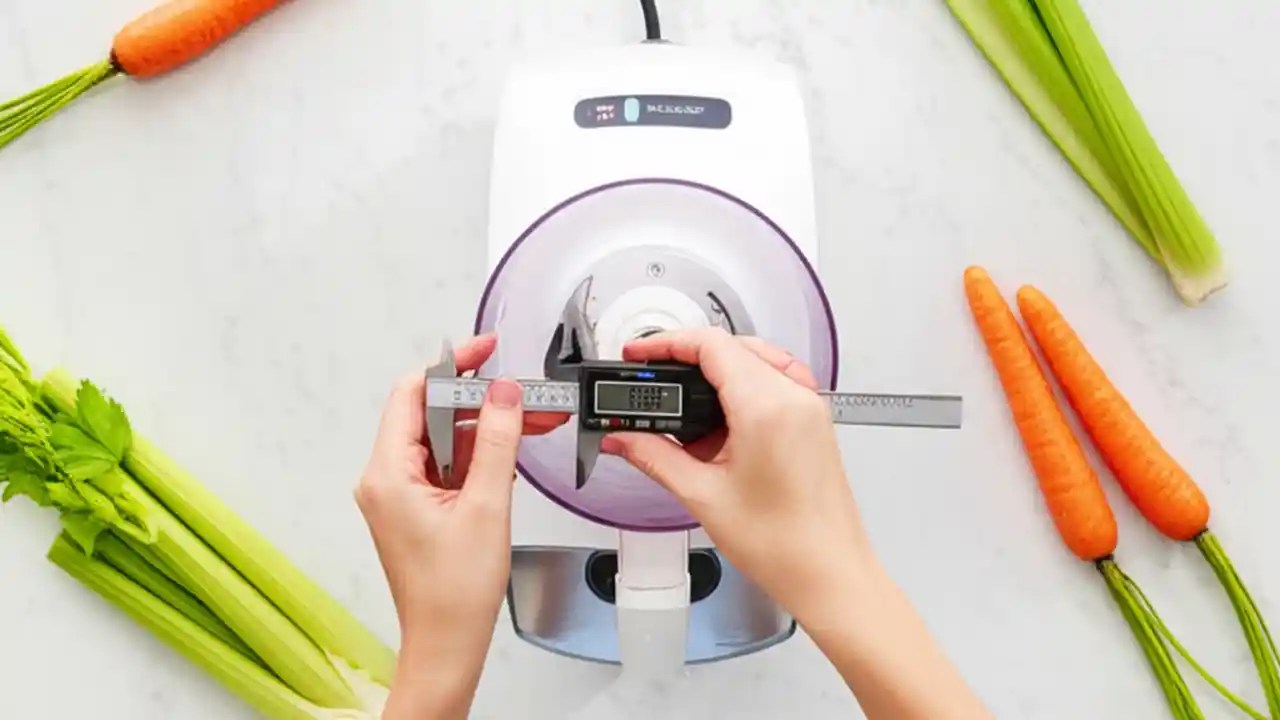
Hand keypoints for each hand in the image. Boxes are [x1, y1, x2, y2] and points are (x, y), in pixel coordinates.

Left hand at [355, 333, 564, 719]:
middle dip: (482, 402)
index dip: (451, 367)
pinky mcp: (417, 508)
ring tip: (532, 425)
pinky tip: (513, 457)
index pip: (412, 394)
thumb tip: (505, 393)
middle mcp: (385, 479)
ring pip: (444, 441)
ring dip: (487, 431)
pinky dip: (480, 457)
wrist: (447, 644)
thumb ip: (498, 441)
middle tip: (525, 396)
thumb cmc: (454, 593)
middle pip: (432, 415)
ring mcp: (400, 494)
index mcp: (387, 474)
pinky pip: (447, 466)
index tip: (485, 352)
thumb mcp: (487, 505)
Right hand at [603, 328, 989, 718]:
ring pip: (754, 361)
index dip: (667, 343)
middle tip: (650, 380)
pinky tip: (717, 422)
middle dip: (686, 357)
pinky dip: (741, 387)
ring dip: (715, 372)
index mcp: (766, 407)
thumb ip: (654, 456)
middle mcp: (794, 397)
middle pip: (732, 347)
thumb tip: (623, 437)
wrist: (830, 574)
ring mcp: (809, 407)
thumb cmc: (783, 544)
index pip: (711, 345)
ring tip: (680, 408)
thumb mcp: (702, 495)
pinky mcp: (813, 422)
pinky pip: (774, 382)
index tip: (638, 355)